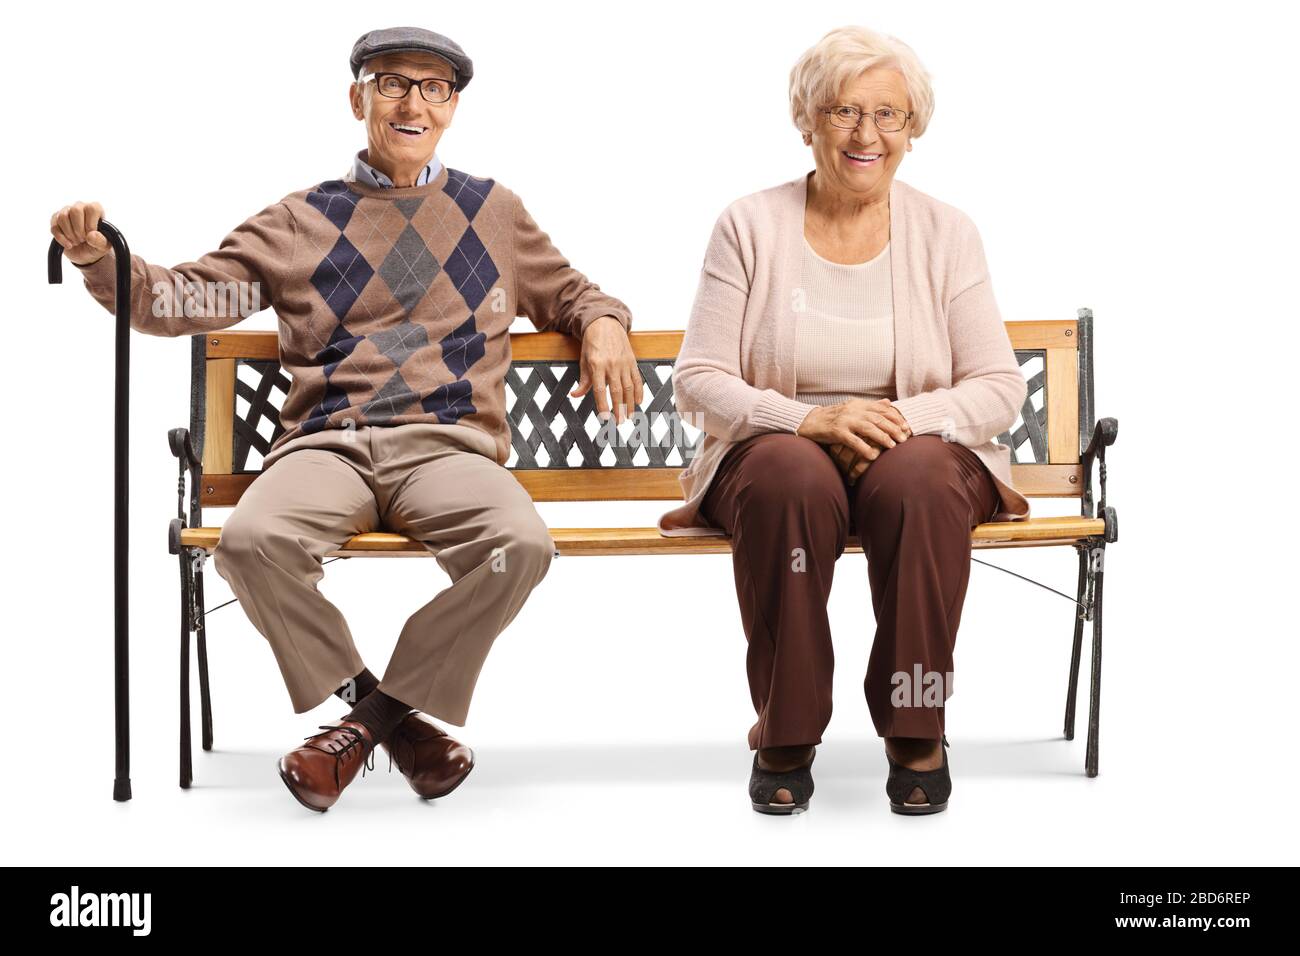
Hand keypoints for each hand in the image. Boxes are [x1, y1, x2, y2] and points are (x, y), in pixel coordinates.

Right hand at [50, 201, 110, 265]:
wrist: (86, 253)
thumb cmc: (97, 245)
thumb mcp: (104, 246)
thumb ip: (101, 241)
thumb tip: (91, 235)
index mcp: (95, 209)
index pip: (92, 208)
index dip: (90, 224)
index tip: (91, 235)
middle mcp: (80, 207)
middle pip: (75, 210)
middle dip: (79, 229)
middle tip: (83, 239)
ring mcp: (66, 212)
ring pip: (62, 217)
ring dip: (70, 234)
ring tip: (77, 242)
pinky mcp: (55, 220)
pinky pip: (54, 226)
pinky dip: (61, 238)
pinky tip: (69, 245)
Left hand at [571, 316, 642, 422]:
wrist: (605, 323)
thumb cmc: (592, 343)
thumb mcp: (583, 360)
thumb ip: (583, 380)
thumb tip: (575, 395)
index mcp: (597, 365)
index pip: (600, 390)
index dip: (603, 405)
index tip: (604, 418)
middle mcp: (612, 365)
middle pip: (617, 391)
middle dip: (618, 409)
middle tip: (618, 423)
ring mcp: (624, 363)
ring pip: (629, 388)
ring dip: (630, 404)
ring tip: (629, 417)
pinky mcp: (632, 361)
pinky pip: (637, 379)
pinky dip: (639, 391)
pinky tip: (638, 402)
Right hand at [797, 399, 911, 483]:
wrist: (809, 421)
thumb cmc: (832, 418)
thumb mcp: (852, 409)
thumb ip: (870, 406)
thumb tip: (888, 402)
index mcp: (858, 405)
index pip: (882, 409)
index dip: (896, 418)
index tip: (906, 426)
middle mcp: (853, 411)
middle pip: (878, 418)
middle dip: (893, 428)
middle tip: (904, 438)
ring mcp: (844, 421)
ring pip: (868, 428)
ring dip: (882, 437)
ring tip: (892, 446)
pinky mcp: (836, 432)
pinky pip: (853, 441)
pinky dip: (864, 448)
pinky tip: (872, 456)